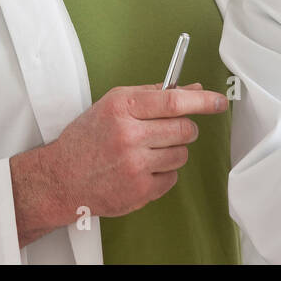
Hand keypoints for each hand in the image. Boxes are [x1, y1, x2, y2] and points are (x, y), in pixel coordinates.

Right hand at [11, 81, 226, 244]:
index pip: (174, 101)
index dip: (203, 101)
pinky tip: (142, 169)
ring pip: (181, 154)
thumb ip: (154, 94)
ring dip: (173, 151)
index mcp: (122, 107)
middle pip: (183, 129)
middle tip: (173, 131)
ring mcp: (134, 166)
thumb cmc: (88, 138)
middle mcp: (128, 135)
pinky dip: (163, 173)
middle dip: (185, 129)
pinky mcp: (139, 191)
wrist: (61, 178)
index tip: (219, 102)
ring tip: (149, 151)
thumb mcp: (113, 104)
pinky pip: (172, 178)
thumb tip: (193, 89)